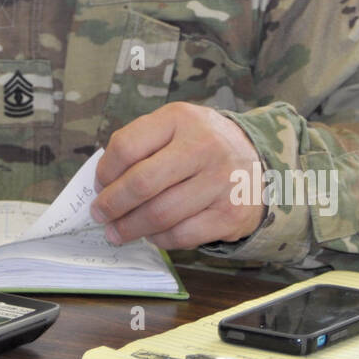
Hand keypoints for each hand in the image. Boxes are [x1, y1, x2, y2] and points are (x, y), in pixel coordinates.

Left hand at [91, 102, 264, 249]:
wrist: (259, 162)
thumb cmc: (201, 145)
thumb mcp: (174, 127)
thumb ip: (140, 146)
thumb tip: (103, 184)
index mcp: (180, 119)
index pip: (127, 146)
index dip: (105, 171)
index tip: (99, 185)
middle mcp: (203, 147)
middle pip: (142, 183)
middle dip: (112, 204)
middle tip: (99, 215)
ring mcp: (220, 182)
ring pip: (160, 214)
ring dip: (130, 228)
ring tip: (117, 232)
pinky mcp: (230, 214)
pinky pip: (181, 235)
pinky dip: (159, 239)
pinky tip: (151, 234)